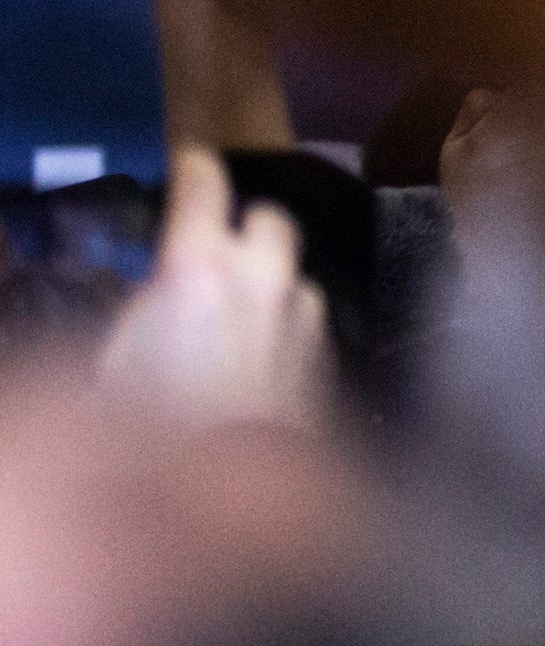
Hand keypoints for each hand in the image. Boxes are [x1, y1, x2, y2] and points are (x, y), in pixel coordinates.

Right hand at [98, 145, 330, 426]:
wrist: (232, 482)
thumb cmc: (155, 421)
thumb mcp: (114, 357)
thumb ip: (141, 308)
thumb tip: (154, 291)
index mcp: (201, 265)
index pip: (204, 185)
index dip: (194, 169)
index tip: (189, 163)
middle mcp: (264, 276)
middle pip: (270, 219)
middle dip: (248, 229)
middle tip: (220, 252)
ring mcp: (305, 313)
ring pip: (295, 276)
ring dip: (271, 287)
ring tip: (238, 321)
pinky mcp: (329, 352)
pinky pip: (307, 323)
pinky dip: (286, 330)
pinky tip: (261, 363)